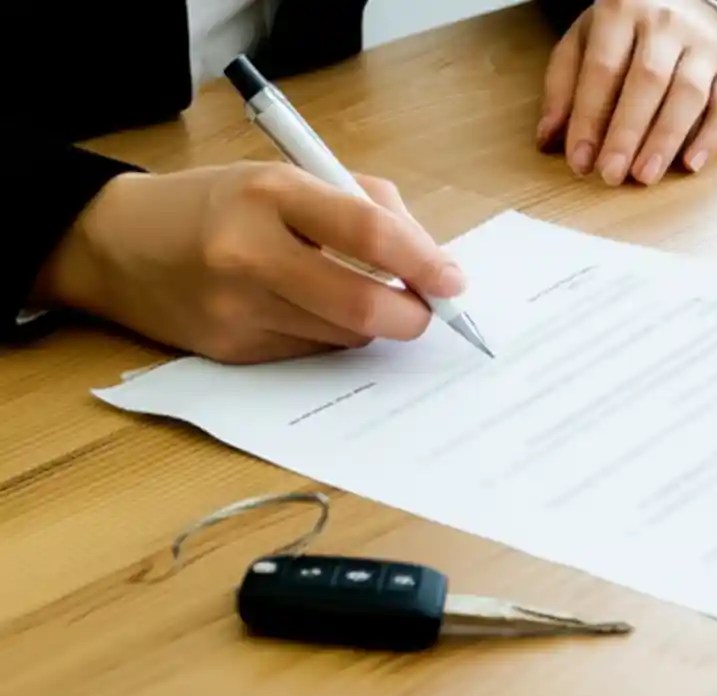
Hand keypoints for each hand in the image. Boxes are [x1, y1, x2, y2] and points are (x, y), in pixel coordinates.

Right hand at [31, 162, 464, 363]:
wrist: (118, 243)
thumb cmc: (220, 203)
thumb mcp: (288, 178)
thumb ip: (365, 209)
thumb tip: (431, 262)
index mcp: (270, 194)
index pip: (370, 234)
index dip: (424, 262)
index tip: (453, 281)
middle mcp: (249, 254)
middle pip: (363, 305)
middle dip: (412, 316)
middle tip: (426, 309)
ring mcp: (237, 310)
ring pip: (345, 336)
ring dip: (369, 323)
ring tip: (353, 293)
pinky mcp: (230, 351)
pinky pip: (312, 352)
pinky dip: (329, 334)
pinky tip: (304, 309)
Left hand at [536, 0, 716, 185]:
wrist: (681, 3)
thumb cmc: (624, 32)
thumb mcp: (584, 42)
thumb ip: (563, 86)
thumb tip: (547, 138)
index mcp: (621, 8)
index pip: (603, 69)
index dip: (590, 118)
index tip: (580, 161)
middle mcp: (666, 21)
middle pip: (648, 81)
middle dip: (627, 133)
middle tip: (611, 175)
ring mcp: (704, 42)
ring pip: (688, 94)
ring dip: (666, 139)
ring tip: (645, 175)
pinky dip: (713, 136)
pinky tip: (692, 164)